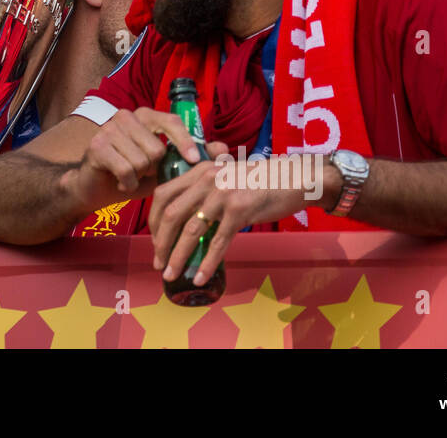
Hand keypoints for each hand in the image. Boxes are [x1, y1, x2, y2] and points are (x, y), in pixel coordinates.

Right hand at [62, 107, 199, 212]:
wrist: (97, 188)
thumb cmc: (135, 173)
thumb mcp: (167, 166)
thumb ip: (195, 155)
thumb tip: (224, 149)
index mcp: (146, 115)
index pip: (172, 121)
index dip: (185, 141)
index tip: (194, 160)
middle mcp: (127, 116)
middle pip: (158, 149)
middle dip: (155, 168)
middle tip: (144, 171)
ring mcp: (109, 128)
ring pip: (142, 161)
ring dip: (139, 177)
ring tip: (131, 175)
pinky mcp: (97, 145)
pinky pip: (126, 170)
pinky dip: (128, 183)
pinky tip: (122, 182)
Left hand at [148, 143, 315, 286]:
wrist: (293, 178)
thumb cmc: (258, 181)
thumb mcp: (224, 177)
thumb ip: (204, 192)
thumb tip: (185, 222)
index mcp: (198, 171)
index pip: (163, 194)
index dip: (153, 219)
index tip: (155, 240)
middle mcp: (206, 179)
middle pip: (171, 214)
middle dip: (160, 242)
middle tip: (158, 262)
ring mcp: (223, 194)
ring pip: (191, 230)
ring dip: (177, 256)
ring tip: (170, 274)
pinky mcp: (240, 210)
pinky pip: (218, 242)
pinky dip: (206, 263)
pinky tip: (199, 276)